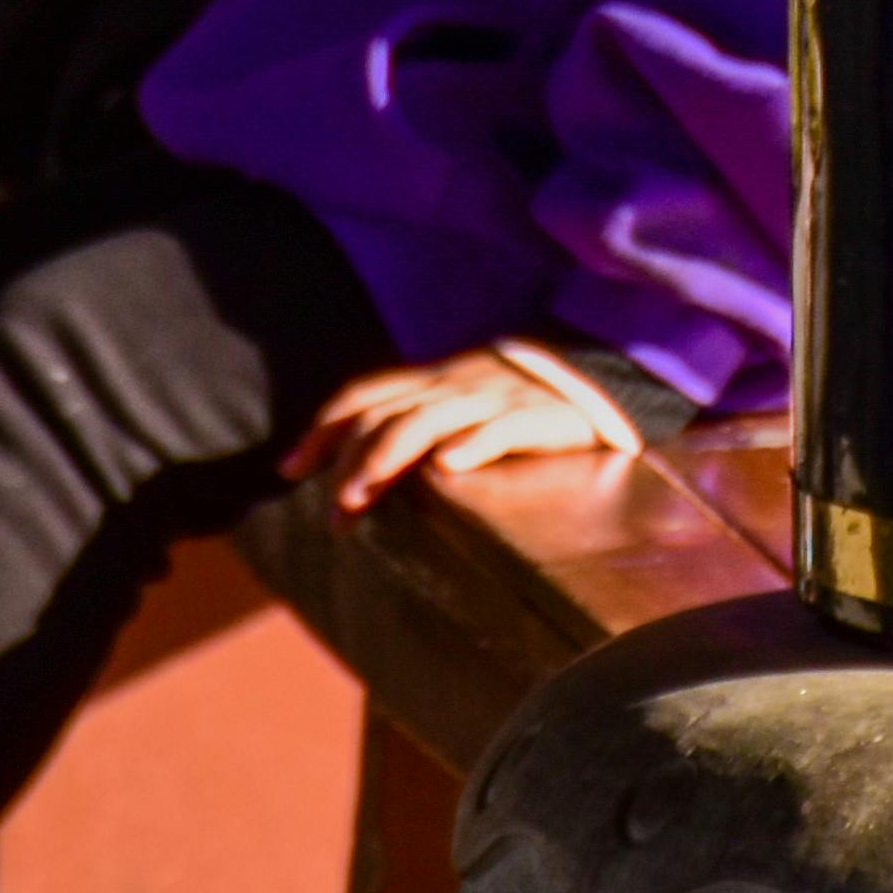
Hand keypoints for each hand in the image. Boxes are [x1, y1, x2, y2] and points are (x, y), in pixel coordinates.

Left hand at [286, 342, 639, 512]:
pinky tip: (449, 468)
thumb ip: (420, 429)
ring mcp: (497, 398)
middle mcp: (458, 383)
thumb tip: (354, 475)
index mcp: (436, 381)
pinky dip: (473, 445)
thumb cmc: (525, 411)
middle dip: (347, 460)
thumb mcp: (464, 411)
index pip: (364, 395)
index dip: (323, 429)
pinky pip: (502, 428)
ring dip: (385, 458)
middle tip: (332, 511)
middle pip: (386, 414)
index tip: (288, 470)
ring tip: (358, 496)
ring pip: (428, 420)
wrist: (604, 387)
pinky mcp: (541, 419)